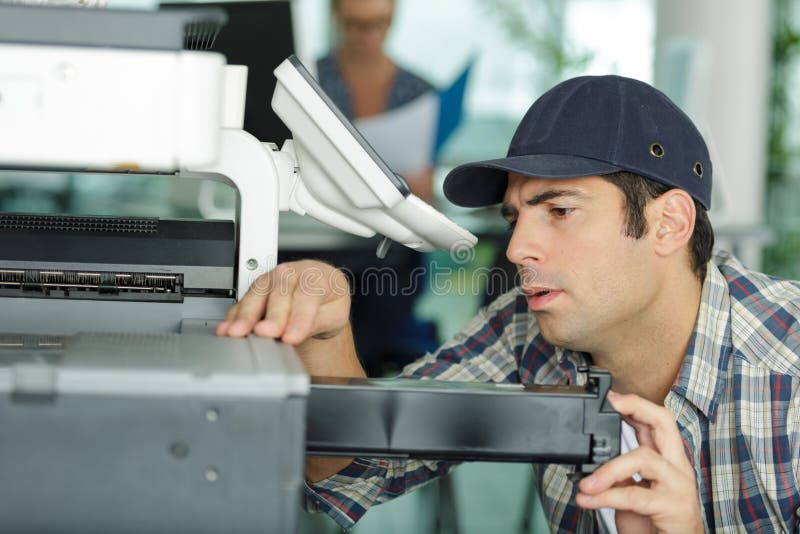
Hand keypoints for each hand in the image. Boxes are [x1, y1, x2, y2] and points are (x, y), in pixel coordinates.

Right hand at [216, 260, 350, 344]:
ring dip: (246, 315)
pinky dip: (234, 317)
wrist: (318, 290)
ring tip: (239, 332)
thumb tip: (298, 331)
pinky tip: (227, 328)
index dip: (299, 317)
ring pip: (257, 295)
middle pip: (280, 293)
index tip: (291, 337)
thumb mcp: (335, 313)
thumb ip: (319, 321)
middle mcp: (290, 274)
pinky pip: (242, 302)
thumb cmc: (327, 300)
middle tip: (266, 333)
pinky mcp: (255, 292)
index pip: (308, 295)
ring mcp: (270, 281)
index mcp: (316, 276)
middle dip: (272, 315)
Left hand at [575, 391, 702, 533]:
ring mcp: (678, 485)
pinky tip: (587, 499)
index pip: (656, 419)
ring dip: (608, 469)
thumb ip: (622, 468)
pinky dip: (605, 497)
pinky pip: (634, 496)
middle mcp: (677, 466)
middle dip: (636, 407)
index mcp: (667, 458)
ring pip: (644, 458)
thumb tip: (592, 452)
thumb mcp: (635, 487)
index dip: (635, 403)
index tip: (609, 395)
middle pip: (664, 422)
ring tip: (585, 483)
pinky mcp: (672, 506)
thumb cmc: (655, 520)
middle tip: (609, 405)